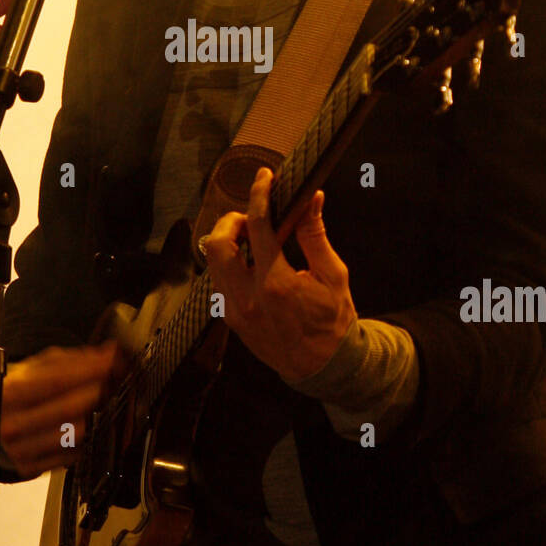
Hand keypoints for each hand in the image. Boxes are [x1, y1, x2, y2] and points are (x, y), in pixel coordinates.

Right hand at [0, 340, 125, 479]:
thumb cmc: (22, 389)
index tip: (114, 363)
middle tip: (118, 381)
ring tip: (110, 400)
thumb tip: (111, 354)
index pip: (57, 380)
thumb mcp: (40, 366)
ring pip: (76, 433)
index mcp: (10, 393)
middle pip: (69, 408)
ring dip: (100, 414)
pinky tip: (96, 423)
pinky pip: (74, 453)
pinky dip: (91, 437)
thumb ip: (75, 360)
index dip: (90, 371)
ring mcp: (20, 449)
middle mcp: (11, 423)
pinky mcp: (32, 467)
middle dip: (100, 391)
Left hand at [203, 167, 357, 382]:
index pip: (259, 226)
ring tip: (252, 237)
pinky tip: (250, 262)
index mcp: (276, 284)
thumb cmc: (334, 321)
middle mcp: (248, 297)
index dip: (260, 194)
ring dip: (228, 241)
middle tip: (253, 217)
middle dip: (231, 220)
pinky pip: (217, 281)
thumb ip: (314, 235)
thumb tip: (310, 198)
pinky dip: (229, 264)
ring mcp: (234, 310)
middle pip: (217, 242)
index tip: (264, 177)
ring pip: (212, 262)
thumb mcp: (333, 275)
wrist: (323, 368)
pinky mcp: (230, 319)